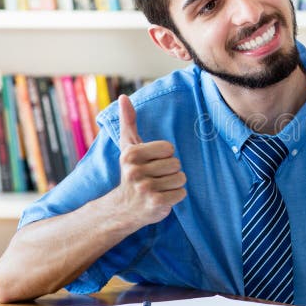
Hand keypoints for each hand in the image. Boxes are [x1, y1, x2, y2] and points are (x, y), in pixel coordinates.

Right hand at [115, 94, 186, 226]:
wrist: (123, 208)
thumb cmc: (131, 172)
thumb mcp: (128, 146)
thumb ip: (129, 122)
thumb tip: (123, 97)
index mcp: (131, 154)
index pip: (169, 148)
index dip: (165, 156)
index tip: (151, 164)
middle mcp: (135, 171)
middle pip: (176, 163)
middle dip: (170, 172)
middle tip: (155, 178)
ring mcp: (145, 188)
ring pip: (181, 178)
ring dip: (174, 184)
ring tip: (158, 188)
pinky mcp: (155, 203)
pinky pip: (182, 193)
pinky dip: (175, 197)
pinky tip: (161, 198)